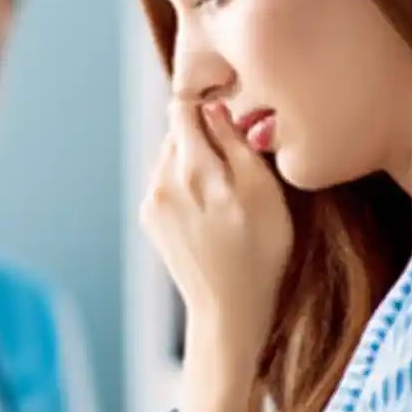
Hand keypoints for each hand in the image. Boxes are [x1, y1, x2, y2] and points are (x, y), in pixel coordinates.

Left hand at [140, 100, 292, 411]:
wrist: (228, 308)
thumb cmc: (259, 251)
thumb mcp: (262, 191)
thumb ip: (235, 142)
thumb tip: (213, 107)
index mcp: (190, 168)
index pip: (183, 108)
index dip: (206, 103)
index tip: (228, 111)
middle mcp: (160, 181)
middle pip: (177, 133)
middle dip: (203, 136)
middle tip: (236, 159)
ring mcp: (150, 202)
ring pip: (171, 159)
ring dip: (194, 161)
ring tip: (225, 190)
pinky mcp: (149, 220)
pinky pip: (166, 184)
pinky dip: (185, 185)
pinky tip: (210, 209)